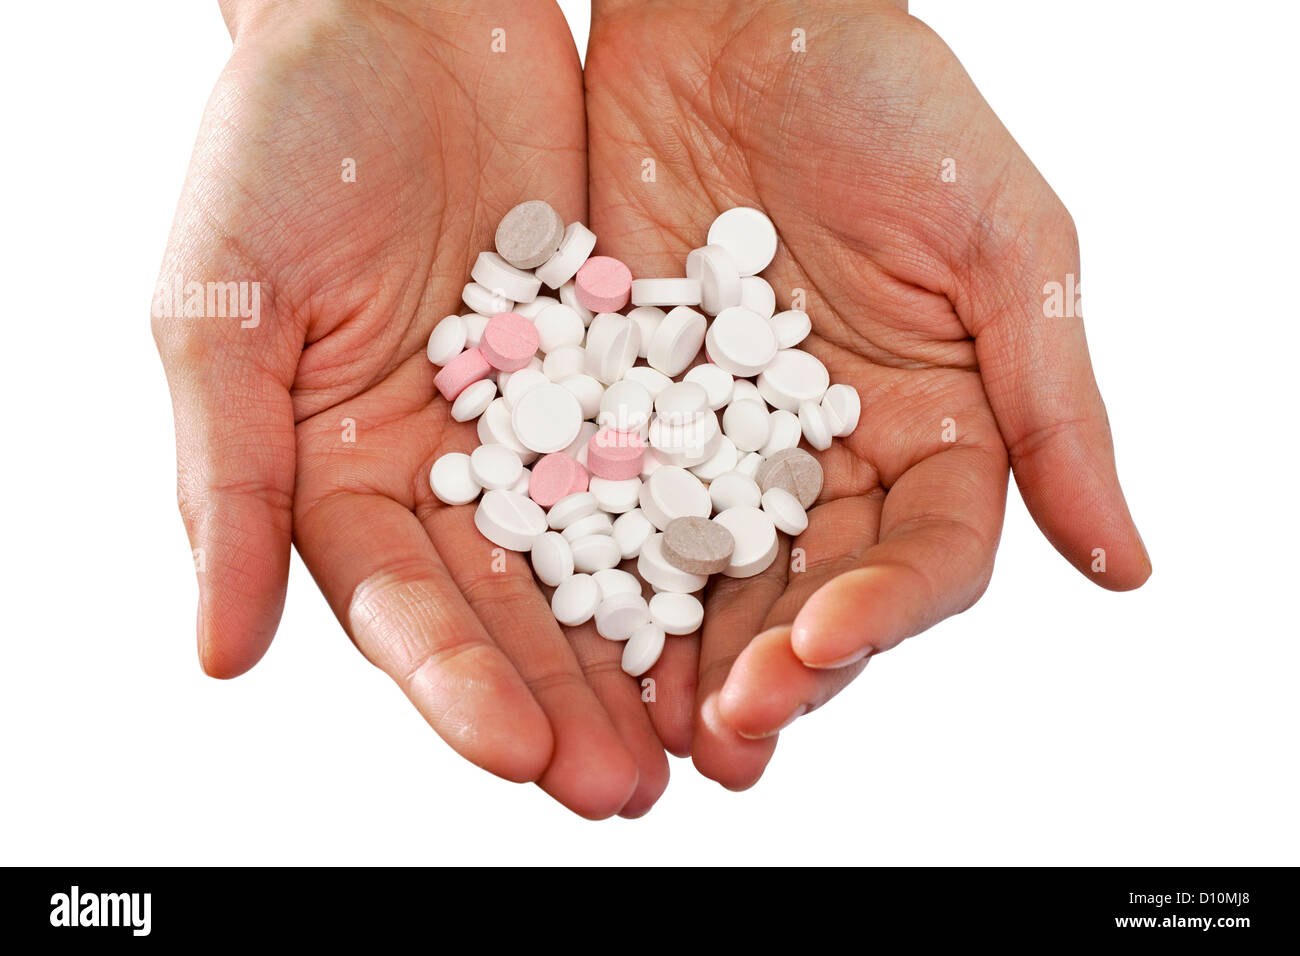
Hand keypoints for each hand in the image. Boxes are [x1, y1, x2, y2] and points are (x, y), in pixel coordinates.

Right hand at [152, 0, 666, 816]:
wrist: (401, 13)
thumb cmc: (278, 141)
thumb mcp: (226, 307)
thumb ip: (225, 478)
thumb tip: (215, 653)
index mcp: (343, 473)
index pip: (403, 608)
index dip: (457, 685)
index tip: (521, 755)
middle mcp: (449, 468)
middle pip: (514, 609)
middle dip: (569, 699)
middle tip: (631, 791)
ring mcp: (542, 419)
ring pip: (603, 552)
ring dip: (650, 644)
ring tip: (712, 732)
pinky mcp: (622, 362)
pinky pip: (673, 453)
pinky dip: (706, 520)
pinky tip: (757, 588)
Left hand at [585, 0, 1149, 786]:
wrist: (739, 15)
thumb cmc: (890, 104)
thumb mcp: (1004, 244)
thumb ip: (1053, 405)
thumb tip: (1127, 566)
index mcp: (936, 429)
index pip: (922, 557)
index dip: (878, 615)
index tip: (817, 646)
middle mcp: (831, 452)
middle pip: (811, 588)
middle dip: (774, 668)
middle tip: (728, 738)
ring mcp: (723, 436)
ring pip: (710, 571)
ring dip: (686, 657)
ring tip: (655, 730)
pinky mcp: (629, 404)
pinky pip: (613, 501)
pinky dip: (599, 568)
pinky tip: (573, 627)